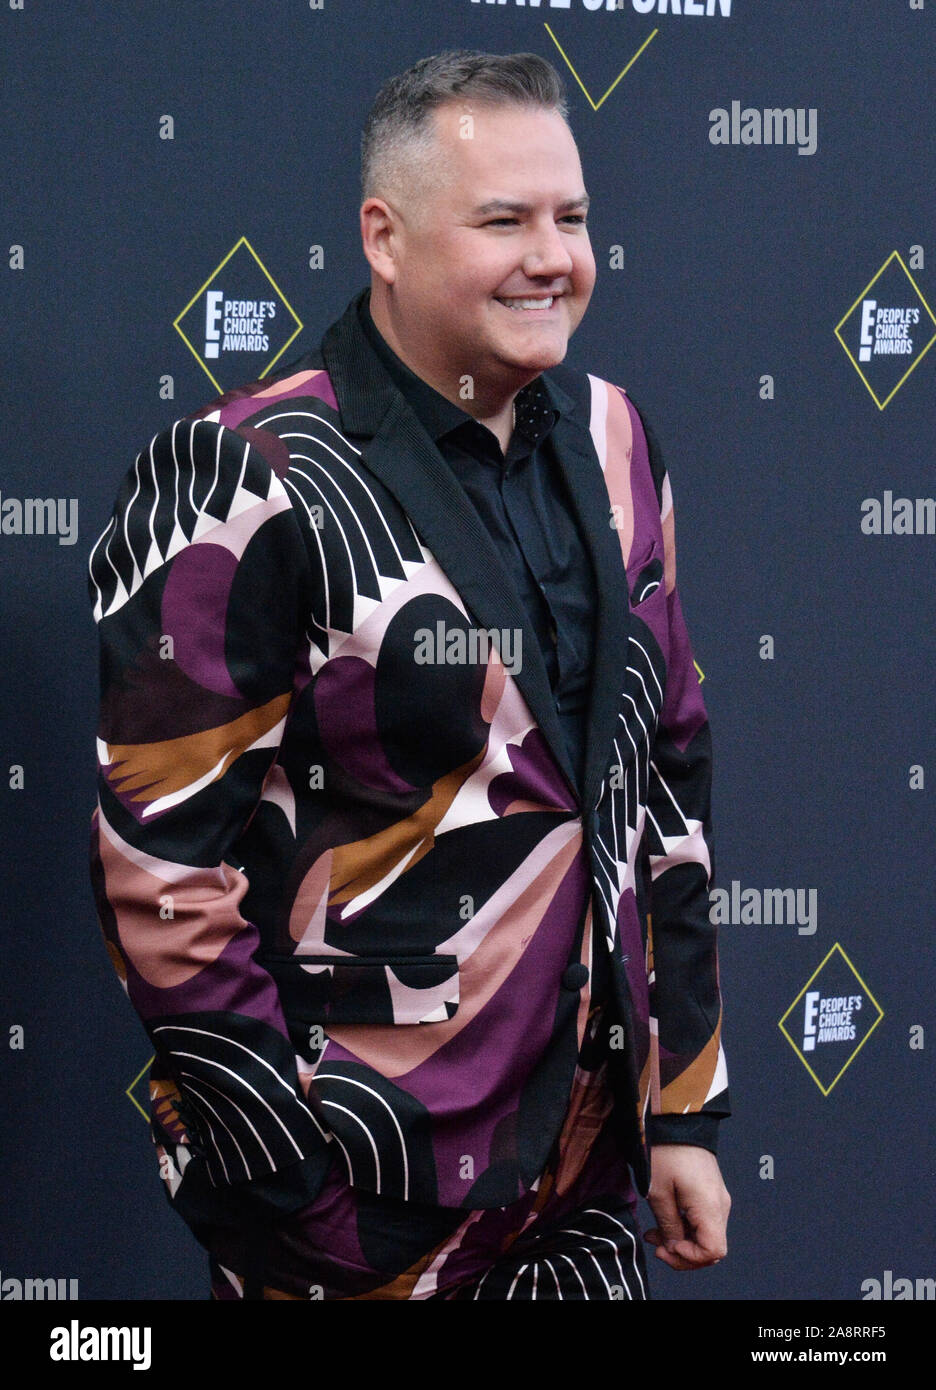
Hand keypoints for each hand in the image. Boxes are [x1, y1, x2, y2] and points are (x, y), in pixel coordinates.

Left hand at [644, 1143, 729, 1270]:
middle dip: (683, 1254)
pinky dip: (685, 1229)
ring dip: (681, 1242)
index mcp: (710, 1206)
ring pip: (705, 1237)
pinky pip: (702, 1222)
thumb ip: (668, 1226)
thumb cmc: (666, 1151)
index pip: (713, 1251)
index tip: (666, 1247)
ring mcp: (717, 1199)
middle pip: (710, 1248)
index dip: (689, 1257)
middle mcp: (720, 1206)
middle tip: (656, 1247)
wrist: (677, 1119)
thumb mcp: (658, 1192)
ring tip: (654, 1235)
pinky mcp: (710, 1193)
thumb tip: (674, 1248)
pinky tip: (664, 1224)